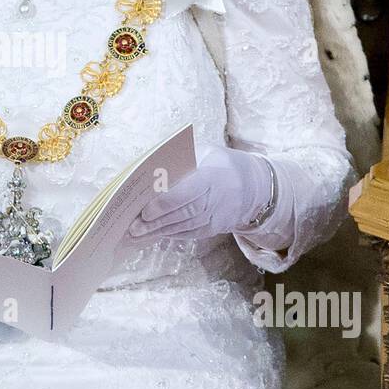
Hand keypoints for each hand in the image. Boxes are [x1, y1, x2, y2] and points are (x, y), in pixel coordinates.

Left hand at [127, 142, 273, 244]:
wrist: (254, 185)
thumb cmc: (221, 163)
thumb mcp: (205, 153)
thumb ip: (180, 160)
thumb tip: (149, 170)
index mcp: (213, 175)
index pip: (187, 192)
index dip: (165, 203)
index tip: (145, 209)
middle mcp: (217, 199)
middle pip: (184, 213)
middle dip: (157, 221)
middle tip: (133, 227)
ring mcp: (218, 216)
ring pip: (185, 227)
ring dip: (159, 232)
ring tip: (137, 234)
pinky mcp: (215, 228)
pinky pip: (190, 233)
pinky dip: (171, 235)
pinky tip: (154, 235)